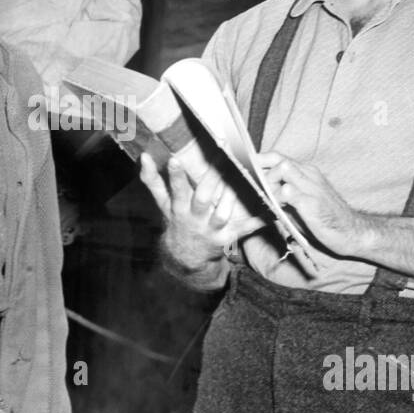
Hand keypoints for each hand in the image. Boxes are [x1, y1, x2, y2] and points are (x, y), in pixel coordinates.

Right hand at [138, 153, 263, 273]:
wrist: (186, 256)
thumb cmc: (176, 220)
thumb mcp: (162, 203)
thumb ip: (153, 181)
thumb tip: (143, 156)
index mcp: (179, 208)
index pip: (176, 190)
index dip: (175, 176)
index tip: (175, 158)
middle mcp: (195, 219)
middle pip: (202, 199)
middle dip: (211, 180)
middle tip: (222, 158)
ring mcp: (211, 230)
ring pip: (222, 213)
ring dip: (232, 198)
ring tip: (244, 178)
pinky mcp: (227, 238)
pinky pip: (243, 229)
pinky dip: (256, 221)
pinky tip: (270, 211)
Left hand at [259, 153, 367, 257]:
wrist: (353, 232)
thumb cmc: (325, 219)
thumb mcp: (302, 202)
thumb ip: (283, 194)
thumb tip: (260, 191)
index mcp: (306, 172)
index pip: (278, 157)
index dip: (259, 160)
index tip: (244, 167)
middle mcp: (309, 175)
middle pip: (278, 160)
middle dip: (261, 169)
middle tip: (252, 183)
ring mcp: (312, 187)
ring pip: (284, 169)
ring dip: (269, 182)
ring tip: (266, 196)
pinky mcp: (313, 203)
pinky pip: (290, 193)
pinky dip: (278, 197)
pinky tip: (275, 206)